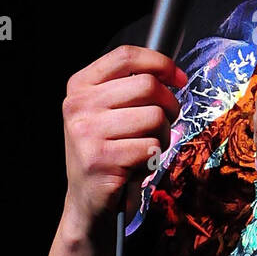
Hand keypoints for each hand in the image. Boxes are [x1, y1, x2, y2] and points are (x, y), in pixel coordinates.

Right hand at [62, 45, 188, 231]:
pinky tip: (138, 165)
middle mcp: (78, 105)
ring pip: (154, 117)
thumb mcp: (107, 111)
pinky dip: (154, 158)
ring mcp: (87, 132)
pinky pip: (151, 146)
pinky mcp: (100, 159)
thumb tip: (173, 75)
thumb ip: (131, 87)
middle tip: (165, 122)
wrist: (87, 200)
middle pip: (147, 85)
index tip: (178, 78)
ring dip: (162, 135)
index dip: (159, 63)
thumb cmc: (106, 151)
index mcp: (79, 86)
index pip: (125, 56)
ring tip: (146, 148)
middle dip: (169, 105)